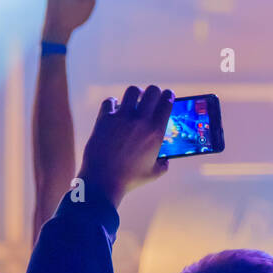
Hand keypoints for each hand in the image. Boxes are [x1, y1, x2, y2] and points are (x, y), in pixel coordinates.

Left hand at [77, 86, 173, 206]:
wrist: (103, 182)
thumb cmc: (129, 179)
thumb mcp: (154, 172)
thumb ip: (163, 163)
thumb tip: (165, 159)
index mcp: (156, 132)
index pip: (167, 101)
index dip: (169, 95)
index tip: (168, 95)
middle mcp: (140, 121)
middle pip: (152, 91)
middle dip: (154, 92)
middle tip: (151, 97)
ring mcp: (121, 118)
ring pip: (132, 91)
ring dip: (135, 94)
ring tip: (133, 101)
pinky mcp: (104, 119)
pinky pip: (110, 101)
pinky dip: (114, 104)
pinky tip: (115, 111)